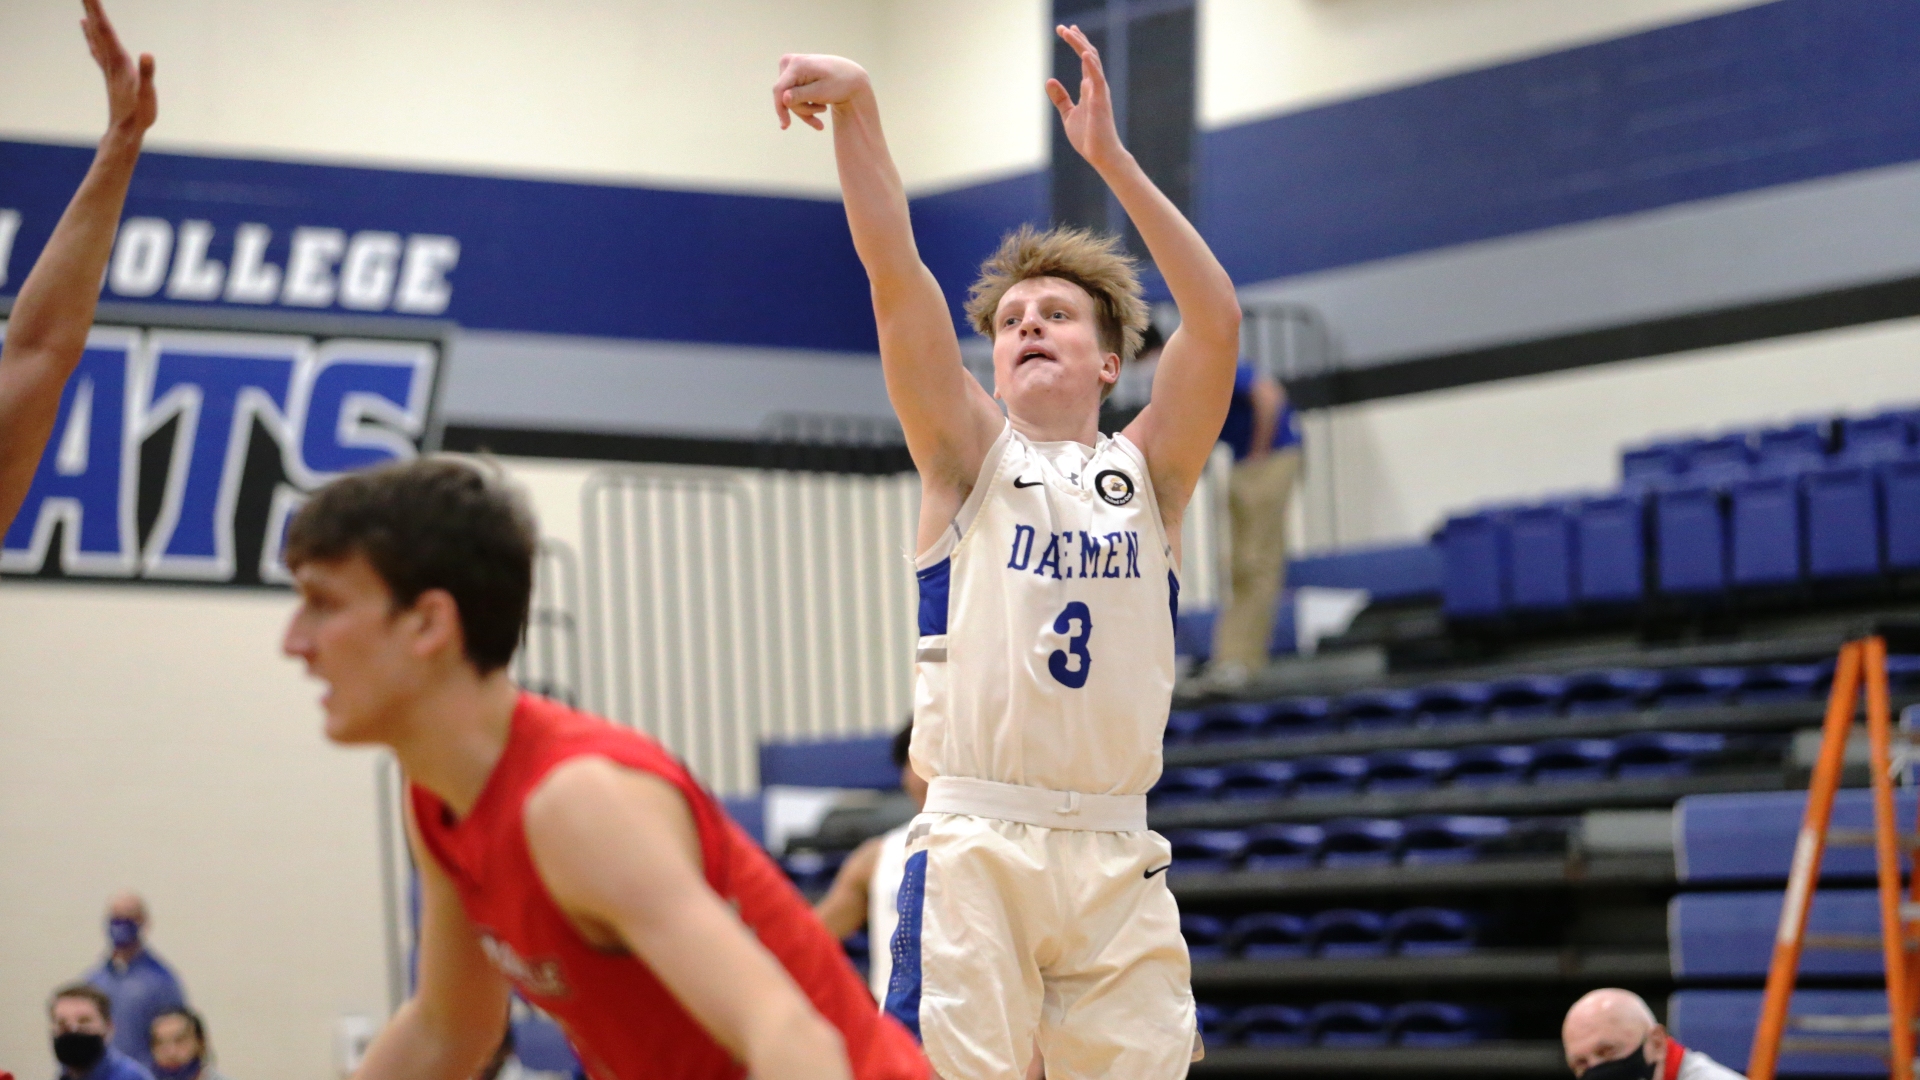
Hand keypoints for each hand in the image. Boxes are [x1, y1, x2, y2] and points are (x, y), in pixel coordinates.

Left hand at [81, 0, 155, 137]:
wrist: (124, 132)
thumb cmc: (138, 115)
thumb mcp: (147, 95)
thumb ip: (147, 75)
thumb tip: (148, 55)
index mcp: (118, 61)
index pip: (106, 30)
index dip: (97, 11)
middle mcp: (110, 61)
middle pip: (98, 29)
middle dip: (92, 9)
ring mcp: (109, 67)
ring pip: (97, 36)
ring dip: (92, 19)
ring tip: (86, 4)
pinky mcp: (111, 73)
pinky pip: (98, 47)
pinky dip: (92, 35)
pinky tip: (88, 29)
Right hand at [772, 54, 869, 130]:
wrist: (851, 76)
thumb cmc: (840, 84)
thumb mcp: (822, 92)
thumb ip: (801, 95)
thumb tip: (783, 98)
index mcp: (797, 64)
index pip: (779, 90)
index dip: (780, 109)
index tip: (785, 126)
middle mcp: (790, 61)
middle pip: (785, 96)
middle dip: (802, 109)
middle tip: (822, 112)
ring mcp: (790, 66)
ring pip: (788, 98)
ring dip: (806, 109)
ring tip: (823, 109)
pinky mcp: (792, 73)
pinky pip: (792, 95)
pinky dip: (805, 105)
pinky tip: (819, 112)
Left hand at [1046, 24, 1124, 170]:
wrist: (1100, 155)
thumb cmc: (1088, 137)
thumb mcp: (1068, 114)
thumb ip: (1060, 98)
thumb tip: (1049, 80)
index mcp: (1089, 88)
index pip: (1084, 59)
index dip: (1076, 43)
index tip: (1066, 30)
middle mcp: (1096, 85)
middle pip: (1088, 55)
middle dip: (1077, 39)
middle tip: (1063, 27)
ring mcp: (1099, 92)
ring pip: (1092, 62)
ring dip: (1080, 46)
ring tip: (1069, 32)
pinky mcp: (1100, 101)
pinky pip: (1097, 79)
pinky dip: (1091, 65)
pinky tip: (1083, 53)